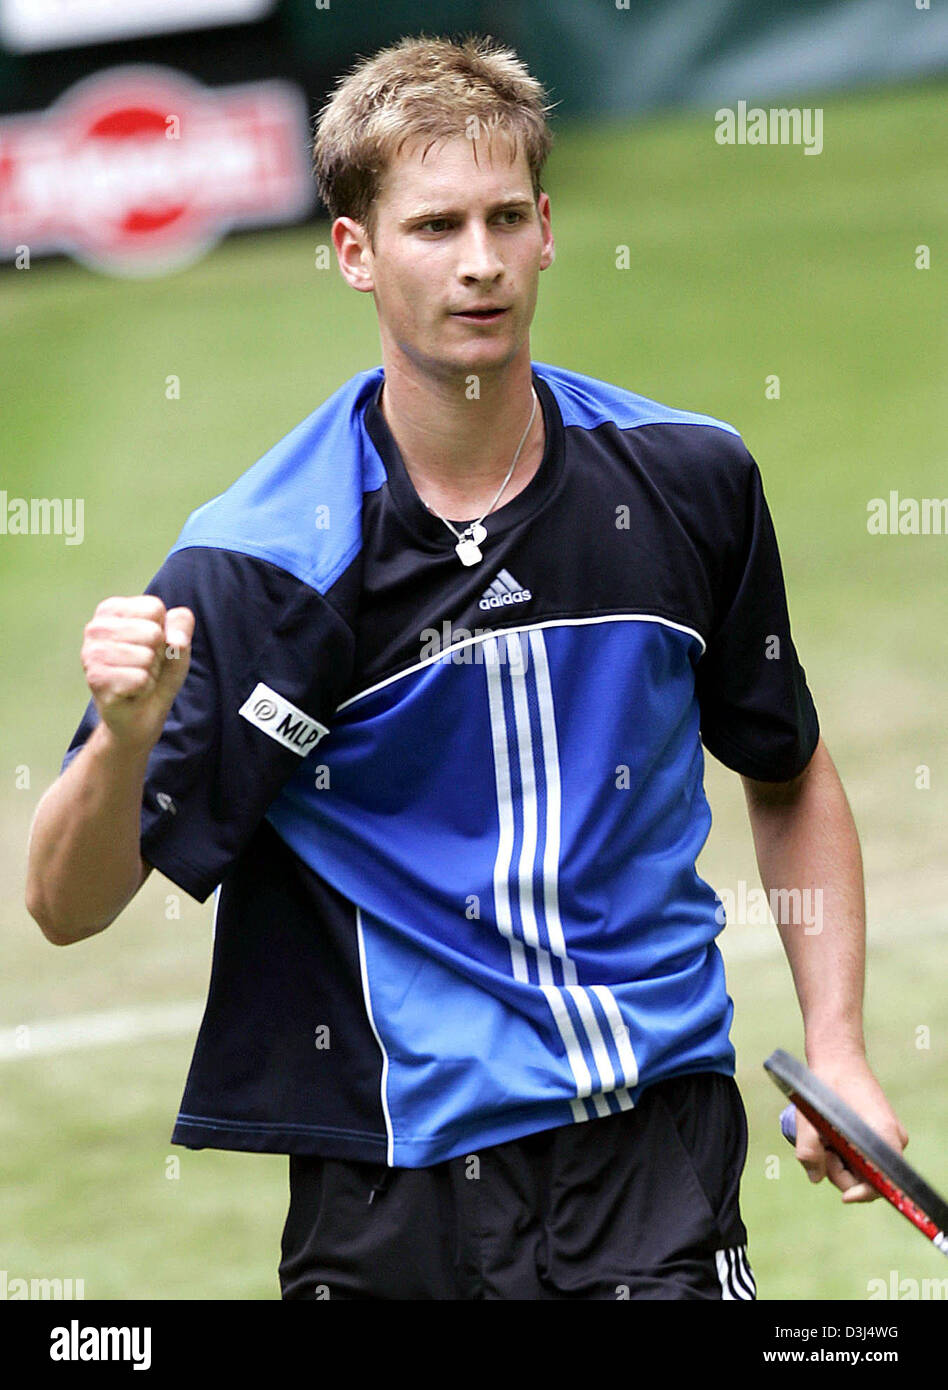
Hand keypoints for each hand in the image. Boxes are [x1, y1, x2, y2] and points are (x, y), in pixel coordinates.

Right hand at [82, 596, 194, 750]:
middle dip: (158, 654)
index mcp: (112, 610)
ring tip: (137, 677)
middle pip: (153, 632)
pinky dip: (144, 688)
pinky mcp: (96, 679)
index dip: (164, 631)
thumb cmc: (157, 671)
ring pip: (146, 656)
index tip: (151, 646)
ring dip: (150, 672)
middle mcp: (95, 628)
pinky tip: (131, 691)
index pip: (154, 608)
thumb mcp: (177, 643)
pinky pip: (140, 679)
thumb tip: (176, 639)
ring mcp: (91, 654)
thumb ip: (181, 625)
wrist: (142, 714)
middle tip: (144, 666)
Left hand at [795, 1049, 908, 1202]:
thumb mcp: (809, 1117)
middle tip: (821, 1147)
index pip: (882, 1183)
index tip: (845, 1196)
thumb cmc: (824, 1084)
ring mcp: (888, 1136)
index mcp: (883, 1134)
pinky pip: (861, 1155)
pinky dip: (843, 1151)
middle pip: (867, 1178)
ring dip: (838, 1160)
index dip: (863, 1193)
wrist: (837, 1058)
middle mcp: (892, 1139)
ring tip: (823, 1135)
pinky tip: (830, 1134)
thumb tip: (815, 1178)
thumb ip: (809, 1150)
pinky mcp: (880, 1134)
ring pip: (861, 1167)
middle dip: (840, 1170)